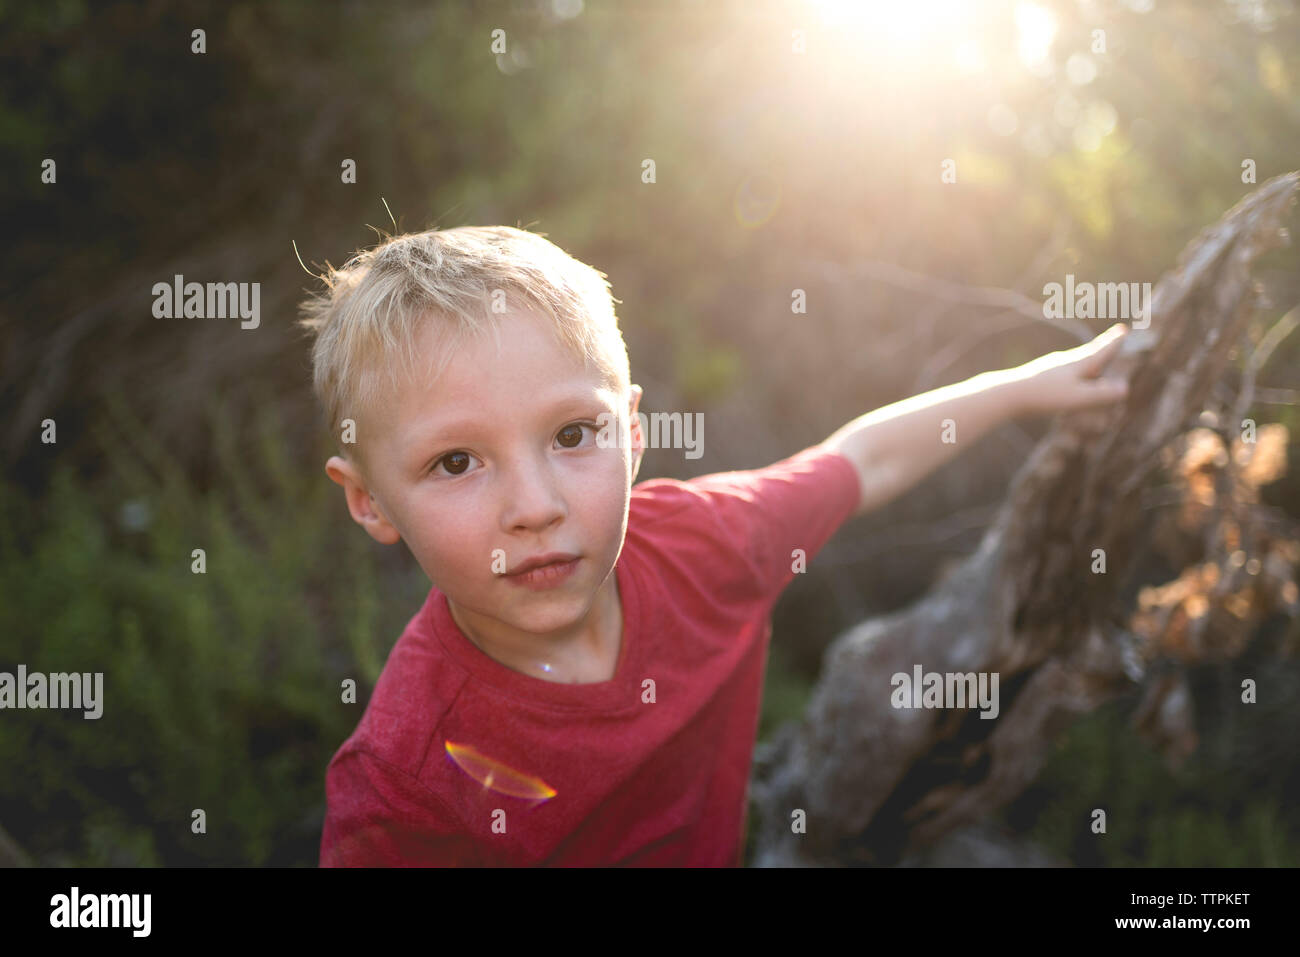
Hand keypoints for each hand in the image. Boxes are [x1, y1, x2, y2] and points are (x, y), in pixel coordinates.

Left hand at [1013, 323, 1131, 415]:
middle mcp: (1064, 361)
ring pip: (1074, 364)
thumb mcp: (1077, 397)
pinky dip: (1073, 374)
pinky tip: (1065, 379)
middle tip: (1114, 337)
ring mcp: (1050, 368)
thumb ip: (1101, 394)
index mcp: (1077, 363)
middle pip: (1089, 354)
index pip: (1100, 350)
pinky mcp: (1039, 378)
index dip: (1113, 342)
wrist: (1006, 394)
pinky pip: (1062, 374)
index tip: (1123, 329)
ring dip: (1087, 362)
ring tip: (1095, 361)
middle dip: (1103, 349)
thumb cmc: (1044, 395)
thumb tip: (1124, 388)